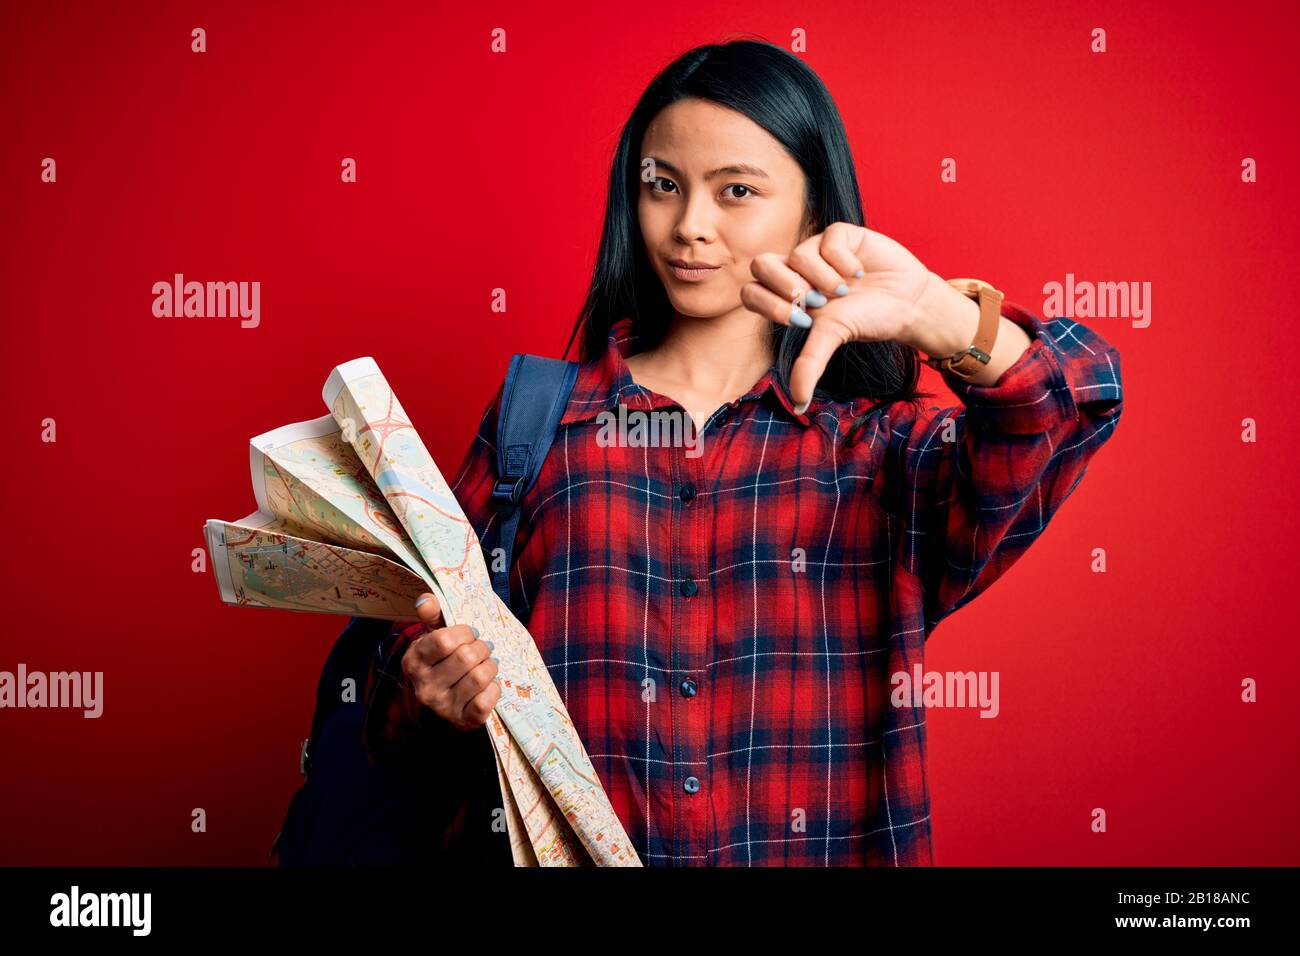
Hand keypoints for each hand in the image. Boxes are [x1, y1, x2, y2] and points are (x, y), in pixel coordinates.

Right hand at [400, 591, 500, 731]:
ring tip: (487, 664)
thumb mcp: (433, 635)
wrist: (444, 699)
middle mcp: (424, 687)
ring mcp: (442, 707)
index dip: (465, 633)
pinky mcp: (462, 721)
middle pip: (466, 658)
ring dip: (490, 666)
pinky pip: (487, 700)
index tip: (470, 634)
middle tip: (483, 648)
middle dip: (482, 648)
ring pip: (480, 677)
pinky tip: (488, 684)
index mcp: (414, 661)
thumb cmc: (442, 660)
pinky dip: (494, 688)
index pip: (445, 640)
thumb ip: (432, 615)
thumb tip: (426, 600)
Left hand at [740, 222, 932, 409]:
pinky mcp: (839, 234)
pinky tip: (859, 271)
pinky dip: (844, 261)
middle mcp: (796, 271)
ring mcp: (816, 250)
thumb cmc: (867, 320)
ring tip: (844, 290)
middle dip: (787, 286)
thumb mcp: (832, 340)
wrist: (907, 303)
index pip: (751, 292)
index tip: (803, 320)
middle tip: (818, 302)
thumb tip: (799, 405)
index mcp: (786, 296)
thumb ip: (810, 366)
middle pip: (761, 264)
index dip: (769, 304)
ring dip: (824, 278)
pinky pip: (827, 239)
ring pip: (797, 254)